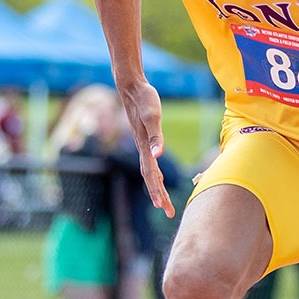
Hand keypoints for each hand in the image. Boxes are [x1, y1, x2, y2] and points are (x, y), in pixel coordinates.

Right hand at [117, 78, 172, 217]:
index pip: (151, 175)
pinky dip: (155, 174)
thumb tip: (158, 156)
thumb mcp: (152, 116)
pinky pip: (149, 163)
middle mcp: (142, 148)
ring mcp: (142, 144)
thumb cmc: (143, 98)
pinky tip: (159, 179)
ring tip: (162, 203)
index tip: (163, 207)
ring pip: (149, 172)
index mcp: (144, 146)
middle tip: (167, 212)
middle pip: (150, 178)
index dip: (157, 191)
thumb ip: (156, 136)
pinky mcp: (144, 138)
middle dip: (158, 196)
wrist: (131, 86)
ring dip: (156, 188)